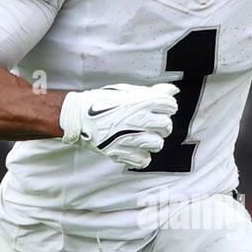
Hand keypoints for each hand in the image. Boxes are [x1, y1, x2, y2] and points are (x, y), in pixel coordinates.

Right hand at [59, 82, 178, 168]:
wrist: (78, 117)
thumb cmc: (102, 103)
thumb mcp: (127, 92)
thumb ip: (151, 93)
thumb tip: (173, 91)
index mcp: (140, 102)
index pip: (169, 106)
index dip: (166, 107)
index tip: (159, 109)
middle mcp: (137, 120)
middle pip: (166, 126)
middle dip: (162, 125)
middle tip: (151, 124)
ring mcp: (129, 138)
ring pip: (157, 144)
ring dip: (152, 141)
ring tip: (142, 136)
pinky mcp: (121, 153)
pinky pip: (144, 160)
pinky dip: (142, 155)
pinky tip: (135, 147)